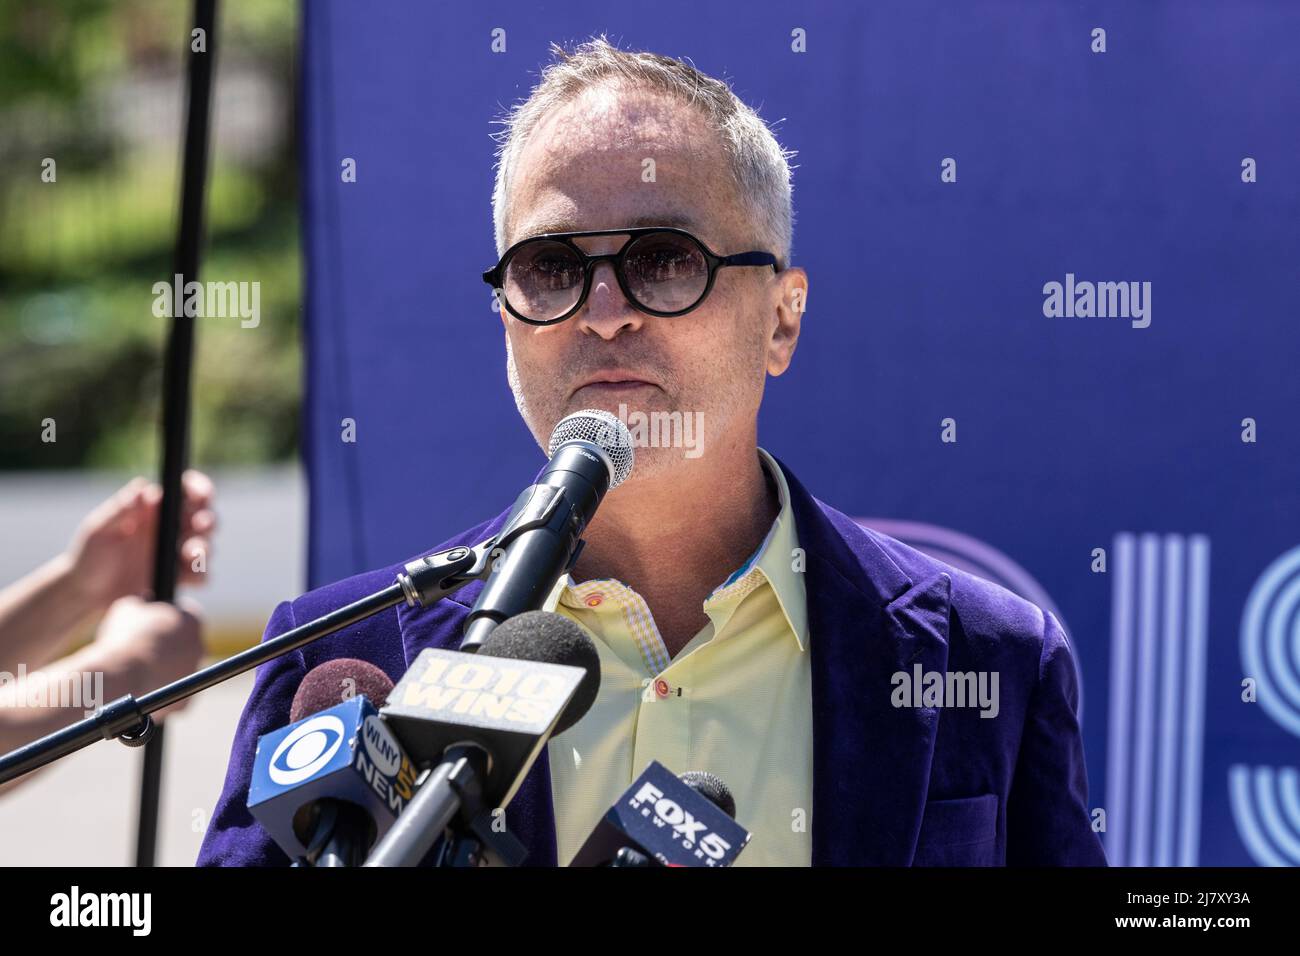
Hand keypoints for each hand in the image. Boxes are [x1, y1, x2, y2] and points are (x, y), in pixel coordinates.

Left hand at [66, 470, 215, 609]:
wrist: (87, 597)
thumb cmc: (88, 557)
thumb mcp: (98, 530)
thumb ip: (120, 509)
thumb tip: (143, 487)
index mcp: (153, 510)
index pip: (184, 491)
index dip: (199, 488)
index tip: (201, 495)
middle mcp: (170, 529)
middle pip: (204, 516)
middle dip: (208, 519)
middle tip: (200, 525)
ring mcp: (177, 554)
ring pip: (207, 544)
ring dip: (204, 547)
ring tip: (190, 554)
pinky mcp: (179, 577)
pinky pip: (202, 575)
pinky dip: (199, 575)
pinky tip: (186, 579)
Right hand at [91, 596, 205, 716]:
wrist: (120, 677)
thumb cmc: (123, 639)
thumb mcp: (127, 608)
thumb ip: (140, 605)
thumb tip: (140, 604)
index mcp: (192, 621)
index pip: (186, 614)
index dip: (167, 617)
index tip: (153, 622)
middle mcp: (200, 648)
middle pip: (186, 644)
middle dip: (168, 645)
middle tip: (145, 648)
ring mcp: (195, 676)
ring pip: (181, 671)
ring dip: (165, 669)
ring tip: (138, 670)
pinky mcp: (185, 700)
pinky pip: (173, 695)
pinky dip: (160, 692)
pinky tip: (141, 688)